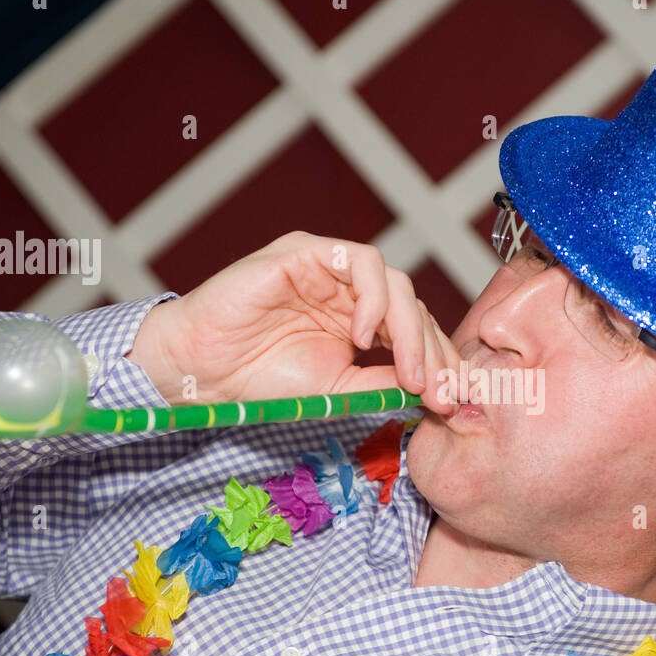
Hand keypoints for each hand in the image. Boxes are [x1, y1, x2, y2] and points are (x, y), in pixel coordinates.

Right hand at [128, 232, 461, 413]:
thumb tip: (441, 392)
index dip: (440, 365)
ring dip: (411, 331)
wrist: (201, 372)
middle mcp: (351, 292)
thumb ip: (385, 383)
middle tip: (441, 394)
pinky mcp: (307, 252)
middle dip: (434, 354)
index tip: (453, 403)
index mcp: (361, 321)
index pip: (416, 333)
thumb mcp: (340, 391)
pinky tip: (364, 337)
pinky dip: (374, 299)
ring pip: (396, 283)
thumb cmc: (261, 381)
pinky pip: (360, 262)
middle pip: (414, 308)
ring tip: (408, 373)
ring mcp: (330, 269)